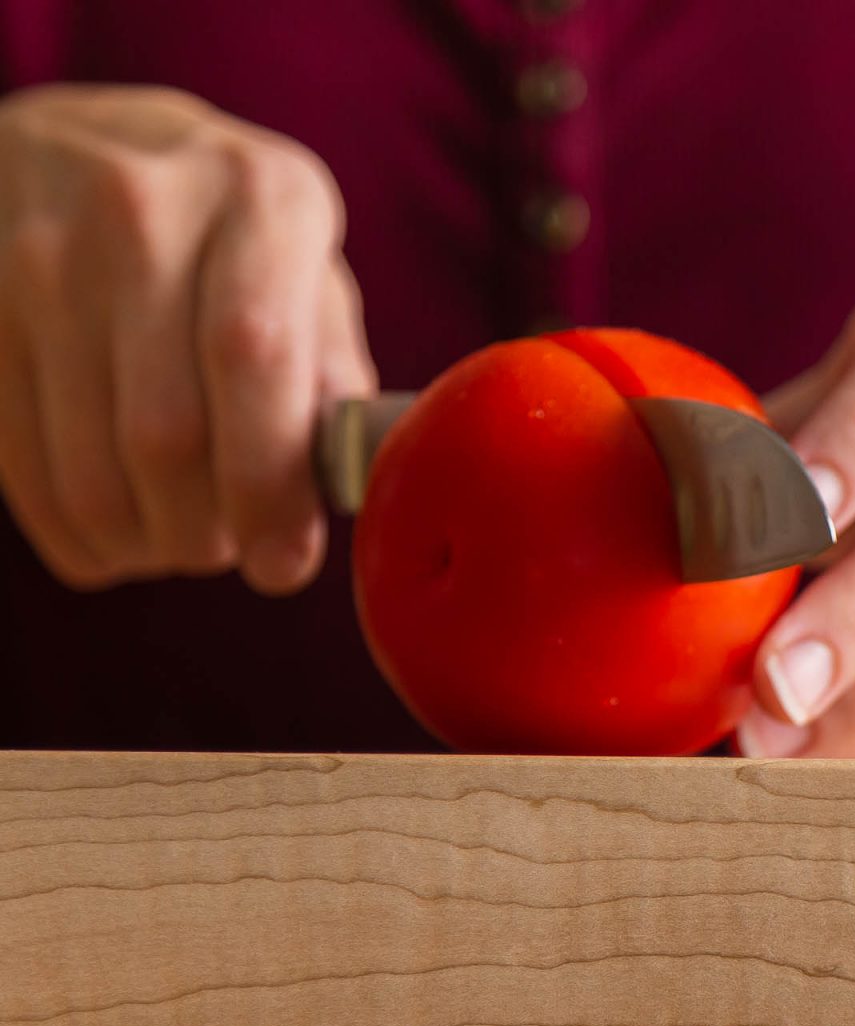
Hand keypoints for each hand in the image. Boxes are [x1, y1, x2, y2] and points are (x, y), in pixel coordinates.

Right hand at [0, 84, 374, 593]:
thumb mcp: (307, 276)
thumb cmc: (229, 245)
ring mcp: (39, 249)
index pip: (254, 356)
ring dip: (142, 543)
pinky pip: (21, 464)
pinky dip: (75, 531)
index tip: (284, 564)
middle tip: (228, 552)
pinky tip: (115, 533)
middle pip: (165, 431)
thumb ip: (333, 379)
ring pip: (88, 466)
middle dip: (205, 533)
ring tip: (177, 543)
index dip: (269, 484)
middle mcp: (142, 206)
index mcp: (261, 198)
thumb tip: (341, 490)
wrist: (75, 151)